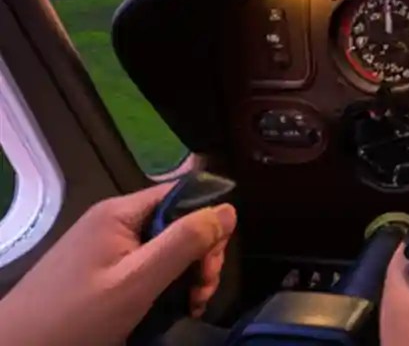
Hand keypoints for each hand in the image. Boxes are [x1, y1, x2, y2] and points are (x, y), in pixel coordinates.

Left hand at [0, 182, 236, 345]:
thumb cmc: (76, 317)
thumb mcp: (137, 281)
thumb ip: (184, 243)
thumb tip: (229, 209)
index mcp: (121, 213)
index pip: (183, 195)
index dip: (208, 223)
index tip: (213, 262)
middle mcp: (114, 221)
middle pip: (177, 222)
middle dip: (199, 255)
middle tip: (202, 294)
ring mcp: (105, 246)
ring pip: (165, 247)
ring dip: (185, 274)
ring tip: (191, 305)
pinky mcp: (100, 270)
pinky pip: (145, 265)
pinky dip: (164, 284)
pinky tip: (172, 307)